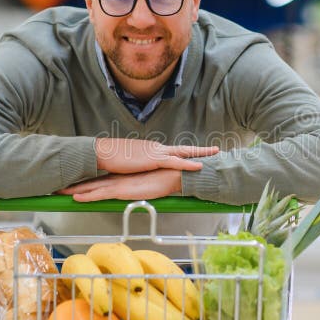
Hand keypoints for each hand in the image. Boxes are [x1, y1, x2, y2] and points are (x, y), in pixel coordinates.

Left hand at [57, 169, 181, 201]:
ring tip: (59, 191)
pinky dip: (87, 196)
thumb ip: (137, 186)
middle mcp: (116, 178)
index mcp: (121, 176)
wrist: (172, 174)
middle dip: (73, 184)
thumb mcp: (145, 183)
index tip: (71, 181)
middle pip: (90, 181)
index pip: (98, 179)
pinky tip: (76, 198)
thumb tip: (133, 189)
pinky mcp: (122, 190)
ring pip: (90, 188)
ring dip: (74, 190)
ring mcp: (117, 184)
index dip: (83, 181)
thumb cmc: (162, 178)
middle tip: (57, 185)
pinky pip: (100, 194)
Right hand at [94, 138, 217, 172]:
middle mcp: (158, 149)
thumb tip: (142, 170)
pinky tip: (200, 166)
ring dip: (200, 153)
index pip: (174, 151)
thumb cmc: (113, 158)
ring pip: (184, 152)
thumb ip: (139, 166)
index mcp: (152, 150)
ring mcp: (157, 153)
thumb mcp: (130, 163)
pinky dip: (188, 163)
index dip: (187, 153)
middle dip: (200, 150)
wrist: (103, 152)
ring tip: (215, 153)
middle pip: (184, 149)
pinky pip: (176, 162)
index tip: (199, 153)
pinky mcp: (154, 159)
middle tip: (215, 149)